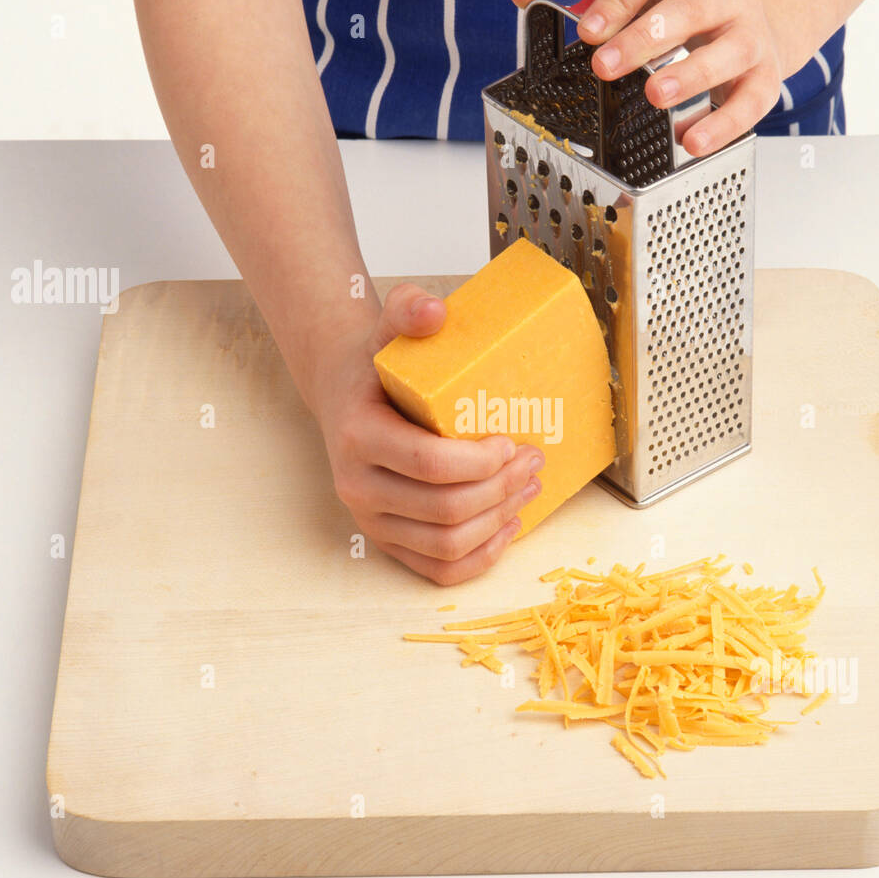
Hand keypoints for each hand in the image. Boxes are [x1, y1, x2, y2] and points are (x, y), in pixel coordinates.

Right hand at [314, 283, 544, 584]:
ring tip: (529, 487)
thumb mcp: (386, 327)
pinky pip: (439, 569)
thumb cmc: (375, 366)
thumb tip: (434, 311)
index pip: (428, 464)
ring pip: (447, 544)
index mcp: (358, 436)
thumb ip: (407, 308)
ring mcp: (372, 519)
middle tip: (534, 460)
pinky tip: (510, 526)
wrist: (344, 396)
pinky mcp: (388, 541)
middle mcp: (358, 486)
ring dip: (499, 520)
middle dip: (501, 488)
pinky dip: (482, 556)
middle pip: (445, 509)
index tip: (510, 441)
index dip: (480, 462)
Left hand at [510, 0, 782, 155]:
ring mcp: (750, 35)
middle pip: (690, 8)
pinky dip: (723, 124)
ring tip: (655, 97)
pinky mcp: (765, 78)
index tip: (587, 32)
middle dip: (646, 38)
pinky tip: (691, 141)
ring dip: (690, 75)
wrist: (756, 23)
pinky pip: (751, 102)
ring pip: (727, 52)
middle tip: (605, 66)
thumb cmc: (679, 7)